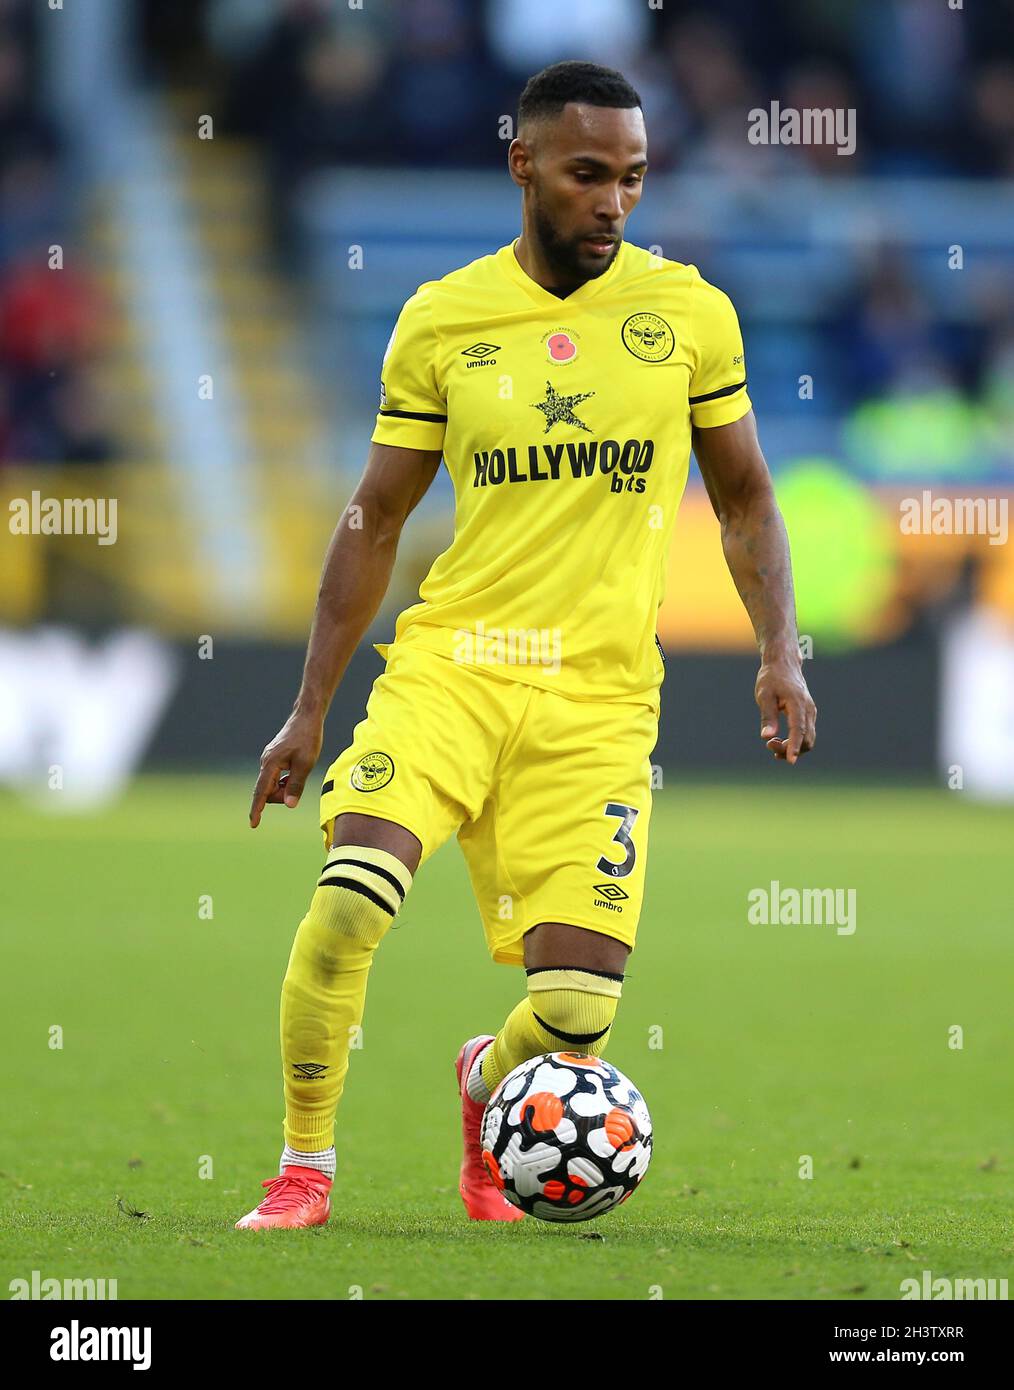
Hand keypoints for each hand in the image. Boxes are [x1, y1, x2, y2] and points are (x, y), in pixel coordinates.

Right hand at [249, 708, 323, 826]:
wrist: (306, 718)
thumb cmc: (308, 739)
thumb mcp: (306, 764)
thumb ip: (296, 785)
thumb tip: (289, 804)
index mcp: (271, 764)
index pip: (261, 792)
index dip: (258, 809)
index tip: (254, 824)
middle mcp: (266, 762)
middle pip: (268, 790)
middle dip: (281, 795)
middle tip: (299, 782)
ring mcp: (268, 759)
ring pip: (272, 784)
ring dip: (284, 787)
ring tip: (300, 773)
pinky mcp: (273, 758)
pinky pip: (275, 776)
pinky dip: (284, 780)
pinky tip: (296, 771)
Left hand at [755, 656, 815, 764]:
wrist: (784, 663)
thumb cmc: (771, 678)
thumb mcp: (764, 695)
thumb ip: (767, 716)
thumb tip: (766, 736)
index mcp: (797, 703)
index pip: (798, 730)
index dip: (794, 746)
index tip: (790, 761)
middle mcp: (808, 709)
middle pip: (806, 739)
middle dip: (789, 749)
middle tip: (769, 745)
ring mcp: (811, 712)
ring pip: (808, 739)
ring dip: (793, 747)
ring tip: (772, 745)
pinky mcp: (808, 713)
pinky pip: (806, 733)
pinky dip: (796, 741)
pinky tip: (780, 742)